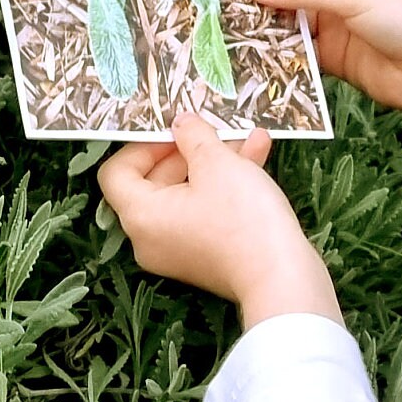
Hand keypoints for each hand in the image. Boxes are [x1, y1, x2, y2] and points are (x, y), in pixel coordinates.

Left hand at [98, 114, 341, 327]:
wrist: (283, 278)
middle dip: (188, 149)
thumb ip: (192, 136)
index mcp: (140, 216)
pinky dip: (225, 186)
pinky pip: (205, 211)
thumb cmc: (243, 219)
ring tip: (246, 136)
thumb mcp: (216, 163)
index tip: (174, 130)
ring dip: (215, 162)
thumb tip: (181, 124)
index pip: (117, 173)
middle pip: (154, 182)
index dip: (142, 144)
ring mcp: (178, 250)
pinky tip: (257, 155)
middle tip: (213, 128)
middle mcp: (150, 238)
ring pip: (187, 194)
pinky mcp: (206, 255)